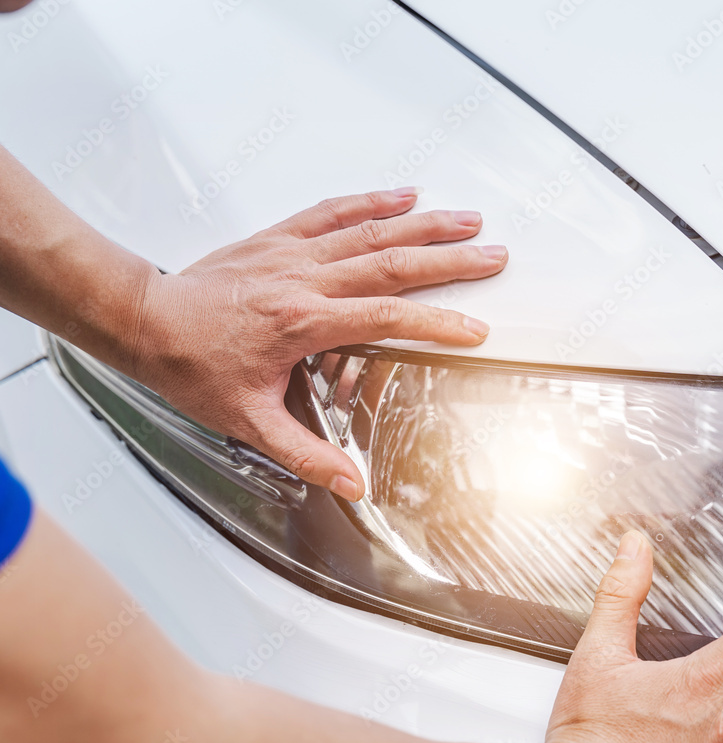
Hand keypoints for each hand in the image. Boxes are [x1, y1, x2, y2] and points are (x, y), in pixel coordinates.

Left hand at [125, 188, 506, 500]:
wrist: (146, 322)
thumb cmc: (192, 367)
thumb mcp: (249, 422)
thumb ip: (306, 454)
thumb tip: (351, 484)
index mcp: (301, 324)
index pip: (385, 319)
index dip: (434, 325)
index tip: (472, 331)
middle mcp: (302, 280)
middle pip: (391, 264)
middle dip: (448, 261)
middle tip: (493, 257)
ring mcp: (292, 253)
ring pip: (370, 231)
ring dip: (422, 225)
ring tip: (466, 221)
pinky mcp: (279, 238)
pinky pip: (332, 212)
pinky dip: (371, 201)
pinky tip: (403, 195)